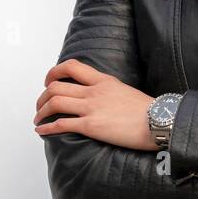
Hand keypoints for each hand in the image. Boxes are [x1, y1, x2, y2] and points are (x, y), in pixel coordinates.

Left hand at [33, 59, 157, 150]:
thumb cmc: (148, 110)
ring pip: (55, 102)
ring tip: (38, 118)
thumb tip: (102, 98)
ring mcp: (92, 108)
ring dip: (41, 111)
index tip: (49, 81)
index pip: (71, 67)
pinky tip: (42, 131)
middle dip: (43, 96)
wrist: (159, 121)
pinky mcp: (91, 126)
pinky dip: (47, 127)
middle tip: (40, 104)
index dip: (54, 72)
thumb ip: (110, 91)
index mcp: (103, 80)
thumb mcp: (126, 91)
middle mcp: (94, 91)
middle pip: (57, 86)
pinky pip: (61, 124)